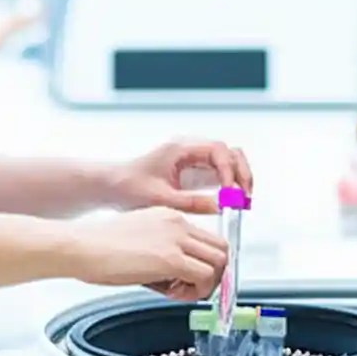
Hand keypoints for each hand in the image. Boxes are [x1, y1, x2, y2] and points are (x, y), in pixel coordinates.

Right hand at [73, 207, 227, 300]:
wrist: (82, 246)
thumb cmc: (98, 246)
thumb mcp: (138, 240)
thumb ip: (162, 252)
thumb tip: (179, 279)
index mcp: (168, 216)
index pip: (206, 239)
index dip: (203, 262)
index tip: (188, 277)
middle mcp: (177, 223)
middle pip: (221, 248)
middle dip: (213, 273)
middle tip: (190, 287)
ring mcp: (176, 239)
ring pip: (219, 262)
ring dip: (205, 283)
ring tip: (179, 291)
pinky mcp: (171, 259)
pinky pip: (204, 277)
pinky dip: (196, 291)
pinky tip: (172, 293)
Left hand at [107, 141, 252, 214]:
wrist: (111, 186)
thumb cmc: (129, 187)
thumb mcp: (160, 199)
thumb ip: (191, 203)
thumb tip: (221, 206)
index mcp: (180, 148)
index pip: (218, 151)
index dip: (229, 171)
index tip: (231, 193)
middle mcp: (189, 150)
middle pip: (229, 152)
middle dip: (241, 173)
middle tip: (245, 198)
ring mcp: (193, 160)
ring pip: (227, 161)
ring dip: (239, 178)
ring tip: (242, 201)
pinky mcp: (193, 172)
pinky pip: (219, 173)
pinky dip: (230, 184)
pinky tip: (232, 202)